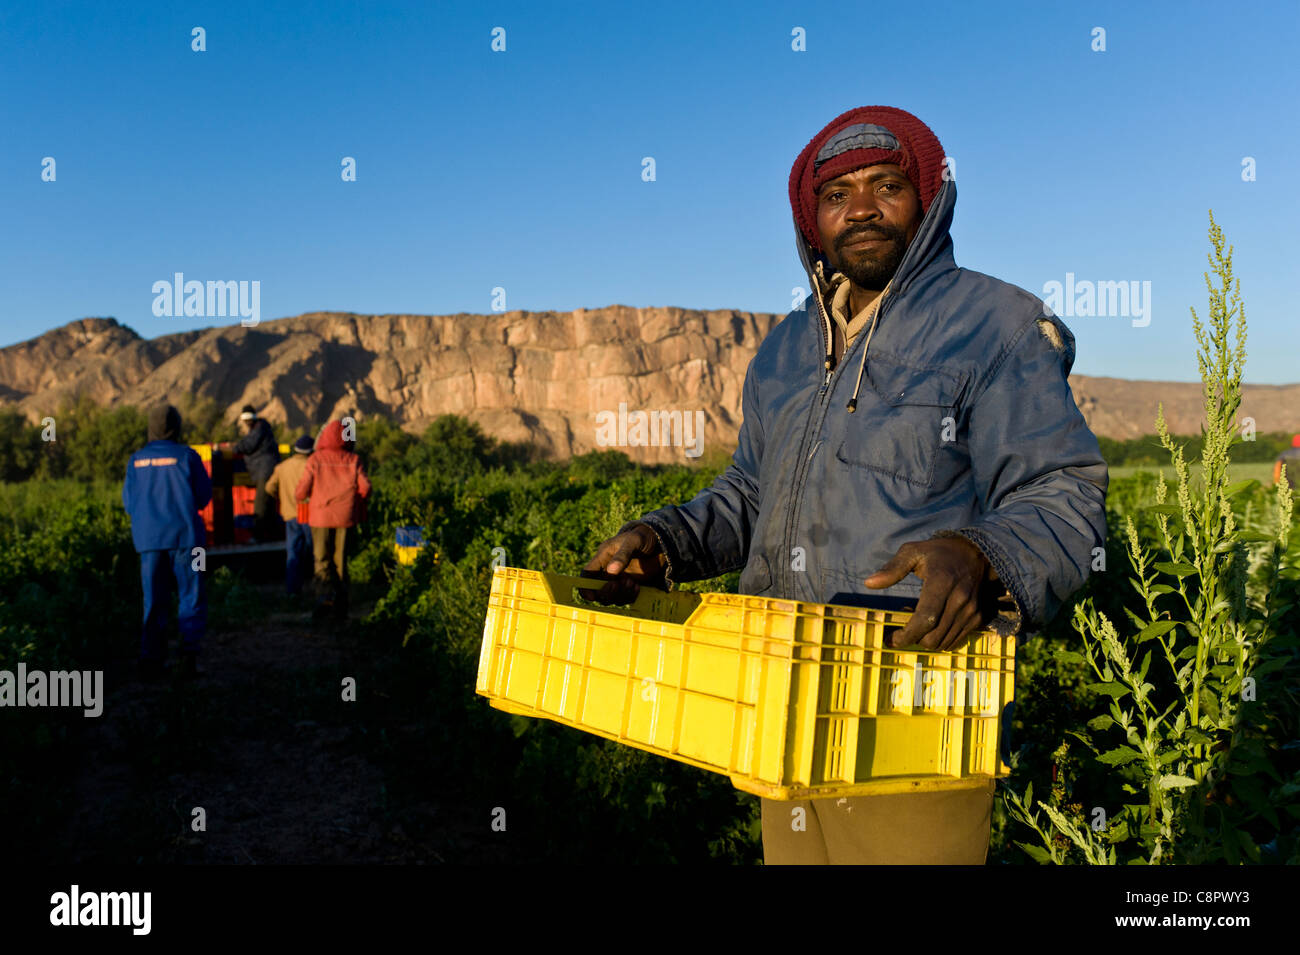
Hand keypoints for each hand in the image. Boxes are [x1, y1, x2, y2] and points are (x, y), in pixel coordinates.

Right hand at [579, 523, 666, 603]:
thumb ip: (623, 555)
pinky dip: (630, 597)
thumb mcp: (633, 541)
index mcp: (602, 558)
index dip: (585, 587)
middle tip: (622, 583)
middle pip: (598, 591)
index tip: (592, 597)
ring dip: (621, 595)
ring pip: (611, 598)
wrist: (659, 543)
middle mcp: (607, 571)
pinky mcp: (629, 587)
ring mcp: (618, 581)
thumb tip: (611, 571)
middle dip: (608, 592)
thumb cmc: (642, 537)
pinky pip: (625, 599)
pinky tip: (638, 587)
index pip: (587, 575)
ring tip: (633, 583)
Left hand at [863, 537, 998, 649]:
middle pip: (932, 637)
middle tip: (900, 632)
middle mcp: (959, 599)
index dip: (906, 635)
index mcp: (942, 582)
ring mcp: (971, 610)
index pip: (925, 619)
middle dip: (912, 640)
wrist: (976, 553)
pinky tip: (931, 626)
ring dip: (925, 640)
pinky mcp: (978, 618)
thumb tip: (869, 583)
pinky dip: (940, 639)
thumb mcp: (913, 552)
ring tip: (916, 626)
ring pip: (943, 642)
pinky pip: (955, 641)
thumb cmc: (938, 553)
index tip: (891, 639)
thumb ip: (892, 568)